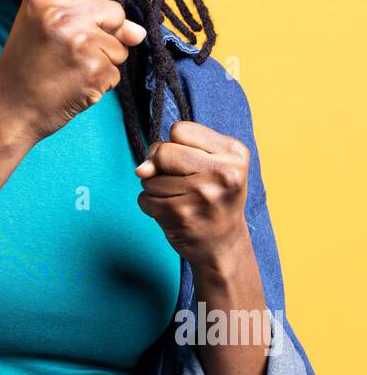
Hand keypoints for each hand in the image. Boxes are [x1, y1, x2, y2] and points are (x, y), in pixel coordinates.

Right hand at [0, 0, 146, 144]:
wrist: (10, 109)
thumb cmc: (27, 68)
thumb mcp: (46, 27)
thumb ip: (93, 18)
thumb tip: (138, 32)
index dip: (93, 14)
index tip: (68, 31)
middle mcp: (61, 13)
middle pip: (116, 12)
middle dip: (105, 35)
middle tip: (71, 53)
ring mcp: (79, 40)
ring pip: (121, 45)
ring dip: (104, 62)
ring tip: (71, 70)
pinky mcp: (93, 68)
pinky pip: (116, 72)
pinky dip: (100, 83)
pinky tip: (74, 85)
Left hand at [133, 120, 251, 272]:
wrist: (223, 244)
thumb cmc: (213, 196)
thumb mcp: (209, 163)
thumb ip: (172, 151)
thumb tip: (141, 169)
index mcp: (233, 153)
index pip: (179, 130)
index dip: (175, 145)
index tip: (188, 161)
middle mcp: (222, 173)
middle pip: (162, 151)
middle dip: (161, 165)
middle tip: (181, 181)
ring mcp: (202, 196)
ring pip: (149, 178)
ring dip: (156, 188)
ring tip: (182, 199)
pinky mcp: (181, 216)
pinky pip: (144, 199)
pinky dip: (151, 205)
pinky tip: (173, 212)